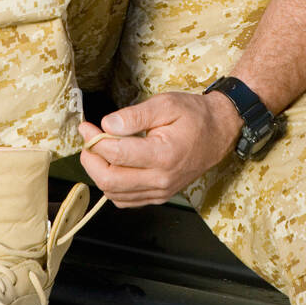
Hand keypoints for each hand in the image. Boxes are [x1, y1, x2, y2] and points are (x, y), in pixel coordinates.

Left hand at [78, 91, 241, 208]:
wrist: (219, 132)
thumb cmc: (194, 115)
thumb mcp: (166, 104)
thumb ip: (135, 115)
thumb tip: (107, 124)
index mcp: (164, 155)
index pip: (117, 153)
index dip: (95, 140)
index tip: (86, 127)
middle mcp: (161, 179)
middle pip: (110, 180)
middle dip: (90, 160)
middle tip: (88, 141)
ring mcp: (161, 192)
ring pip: (114, 193)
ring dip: (99, 173)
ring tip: (98, 151)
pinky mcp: (159, 196)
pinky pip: (126, 200)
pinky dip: (112, 186)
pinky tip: (112, 165)